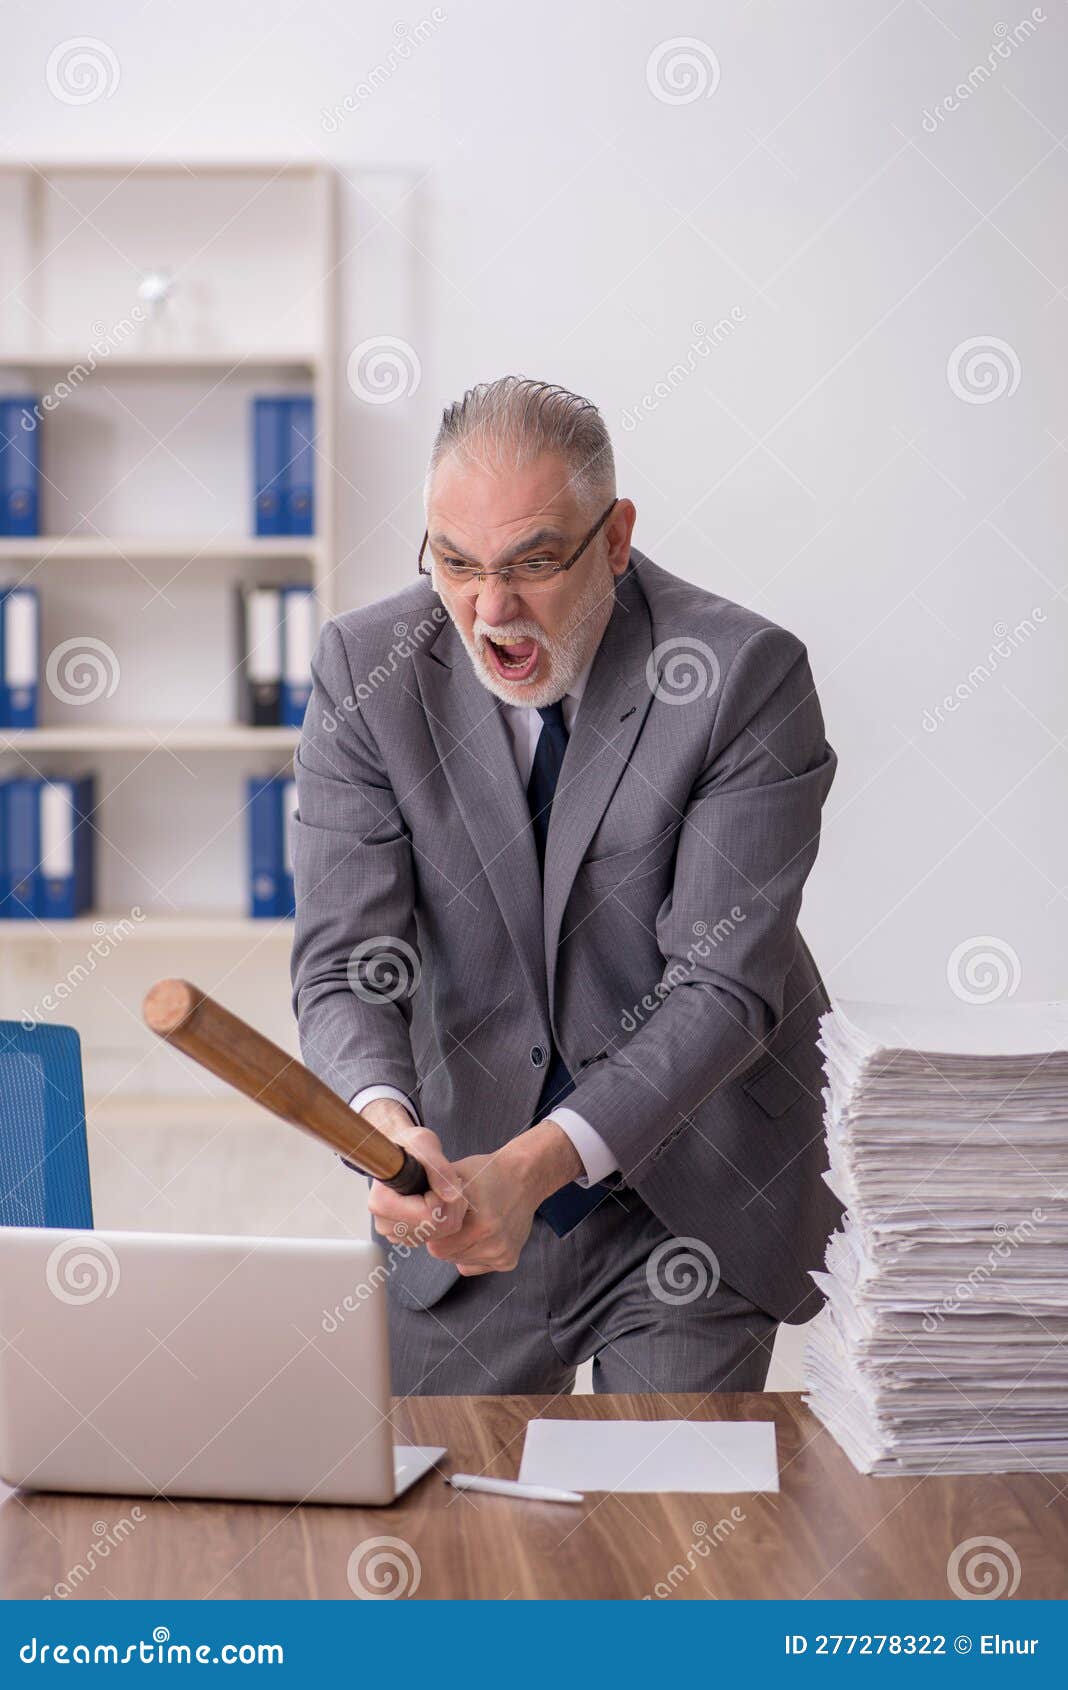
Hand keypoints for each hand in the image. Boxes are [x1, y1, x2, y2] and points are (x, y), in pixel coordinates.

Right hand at [363, 1098, 466, 1248]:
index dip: (441, 1197)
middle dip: (450, 1205)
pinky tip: (439, 1201)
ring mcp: (394, 1232)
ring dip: (449, 1212)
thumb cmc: (410, 1146)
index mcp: (382, 1202)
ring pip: (438, 1235)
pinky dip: (444, 1220)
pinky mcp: (406, 1236)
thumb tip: (452, 1196)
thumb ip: (439, 1169)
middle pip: (434, 1228)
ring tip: (443, 1189)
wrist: (403, 1152)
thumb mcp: (425, 1145)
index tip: (440, 1178)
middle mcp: (383, 1222)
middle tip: (448, 1182)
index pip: (427, 1215)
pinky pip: (436, 1237)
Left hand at [426, 1119, 582, 1276]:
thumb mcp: (454, 1175)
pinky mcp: (508, 1260)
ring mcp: (502, 1253)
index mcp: (481, 1224)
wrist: (525, 1177)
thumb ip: (431, 1196)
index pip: (436, 1246)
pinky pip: (474, 1265)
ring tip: (471, 1221)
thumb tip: (406, 1219)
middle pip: (446, 1255)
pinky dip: (472, 1252)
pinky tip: (482, 1232)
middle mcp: (494, 1243)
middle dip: (443, 1239)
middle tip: (455, 1217)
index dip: (433, 1230)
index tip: (439, 1216)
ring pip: (459, 1260)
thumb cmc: (487, 1173)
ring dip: (458, 1245)